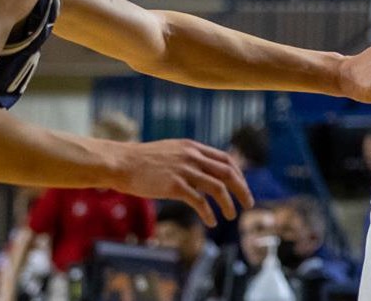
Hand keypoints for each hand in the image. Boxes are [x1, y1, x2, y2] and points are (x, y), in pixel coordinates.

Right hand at [109, 139, 252, 226]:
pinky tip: (212, 221)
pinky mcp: (174, 186)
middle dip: (242, 189)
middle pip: (228, 172)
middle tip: (248, 204)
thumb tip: (204, 171)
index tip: (242, 186)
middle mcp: (192, 156)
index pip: (226, 159)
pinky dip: (208, 213)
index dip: (238, 174)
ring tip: (231, 216)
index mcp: (193, 147)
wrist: (121, 163)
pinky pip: (199, 201)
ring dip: (228, 203)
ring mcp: (184, 170)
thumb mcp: (171, 151)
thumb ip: (189, 157)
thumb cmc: (143, 160)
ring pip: (217, 187)